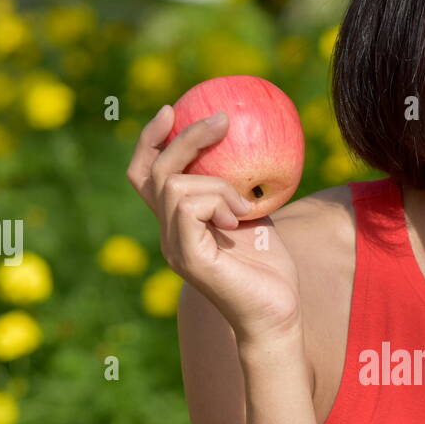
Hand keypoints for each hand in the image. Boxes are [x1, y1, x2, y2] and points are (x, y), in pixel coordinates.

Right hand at [126, 105, 302, 344]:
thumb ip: (239, 186)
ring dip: (217, 184)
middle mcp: (168, 233)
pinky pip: (189, 206)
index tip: (171, 110)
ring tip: (245, 208)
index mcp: (178, 223)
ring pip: (175, 185)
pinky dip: (218, 202)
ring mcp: (173, 246)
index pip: (146, 175)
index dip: (150, 140)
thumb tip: (248, 144)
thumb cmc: (271, 269)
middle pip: (155, 171)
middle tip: (221, 121)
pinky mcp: (187, 257)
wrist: (278, 313)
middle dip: (185, 138)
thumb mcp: (254, 214)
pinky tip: (240, 220)